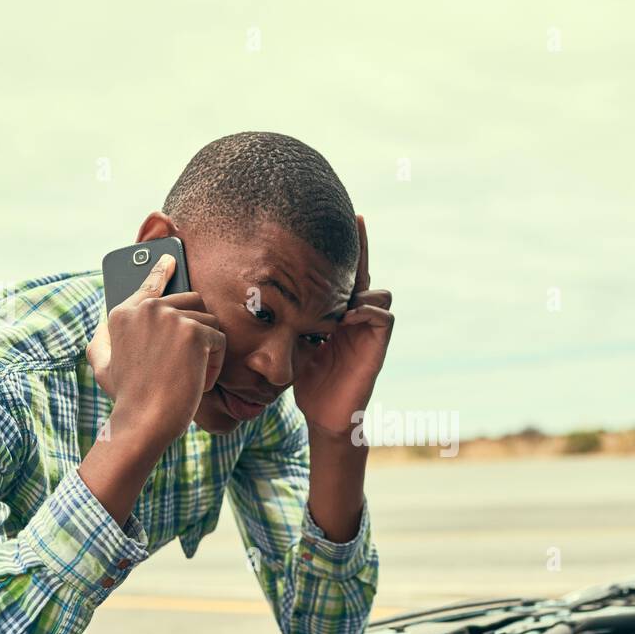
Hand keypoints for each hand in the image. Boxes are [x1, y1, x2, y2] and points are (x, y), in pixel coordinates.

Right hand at [87, 253, 225, 446]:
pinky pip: (219, 340)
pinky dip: (214, 364)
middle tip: (186, 362)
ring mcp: (170, 316)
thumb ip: (104, 338)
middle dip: (196, 331)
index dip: (162, 269)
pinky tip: (197, 380)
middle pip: (191, 302)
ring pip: (209, 322)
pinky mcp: (193, 331)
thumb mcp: (102, 364)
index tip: (172, 259)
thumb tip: (105, 322)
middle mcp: (146, 308)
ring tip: (189, 375)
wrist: (144, 420)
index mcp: (123, 313)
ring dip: (206, 351)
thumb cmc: (127, 398)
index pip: (149, 283)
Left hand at [293, 215, 393, 438]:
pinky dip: (365, 311)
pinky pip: (382, 315)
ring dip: (360, 287)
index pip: (344, 274)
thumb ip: (287, 318)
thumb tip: (252, 296)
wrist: (325, 415)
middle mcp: (357, 317)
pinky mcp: (377, 346)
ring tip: (339, 292)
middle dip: (360, 249)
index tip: (340, 218)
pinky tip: (346, 316)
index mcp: (339, 313)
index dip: (344, 248)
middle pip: (365, 273)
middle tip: (355, 221)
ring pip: (379, 292)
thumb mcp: (293, 342)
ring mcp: (369, 331)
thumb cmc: (308, 381)